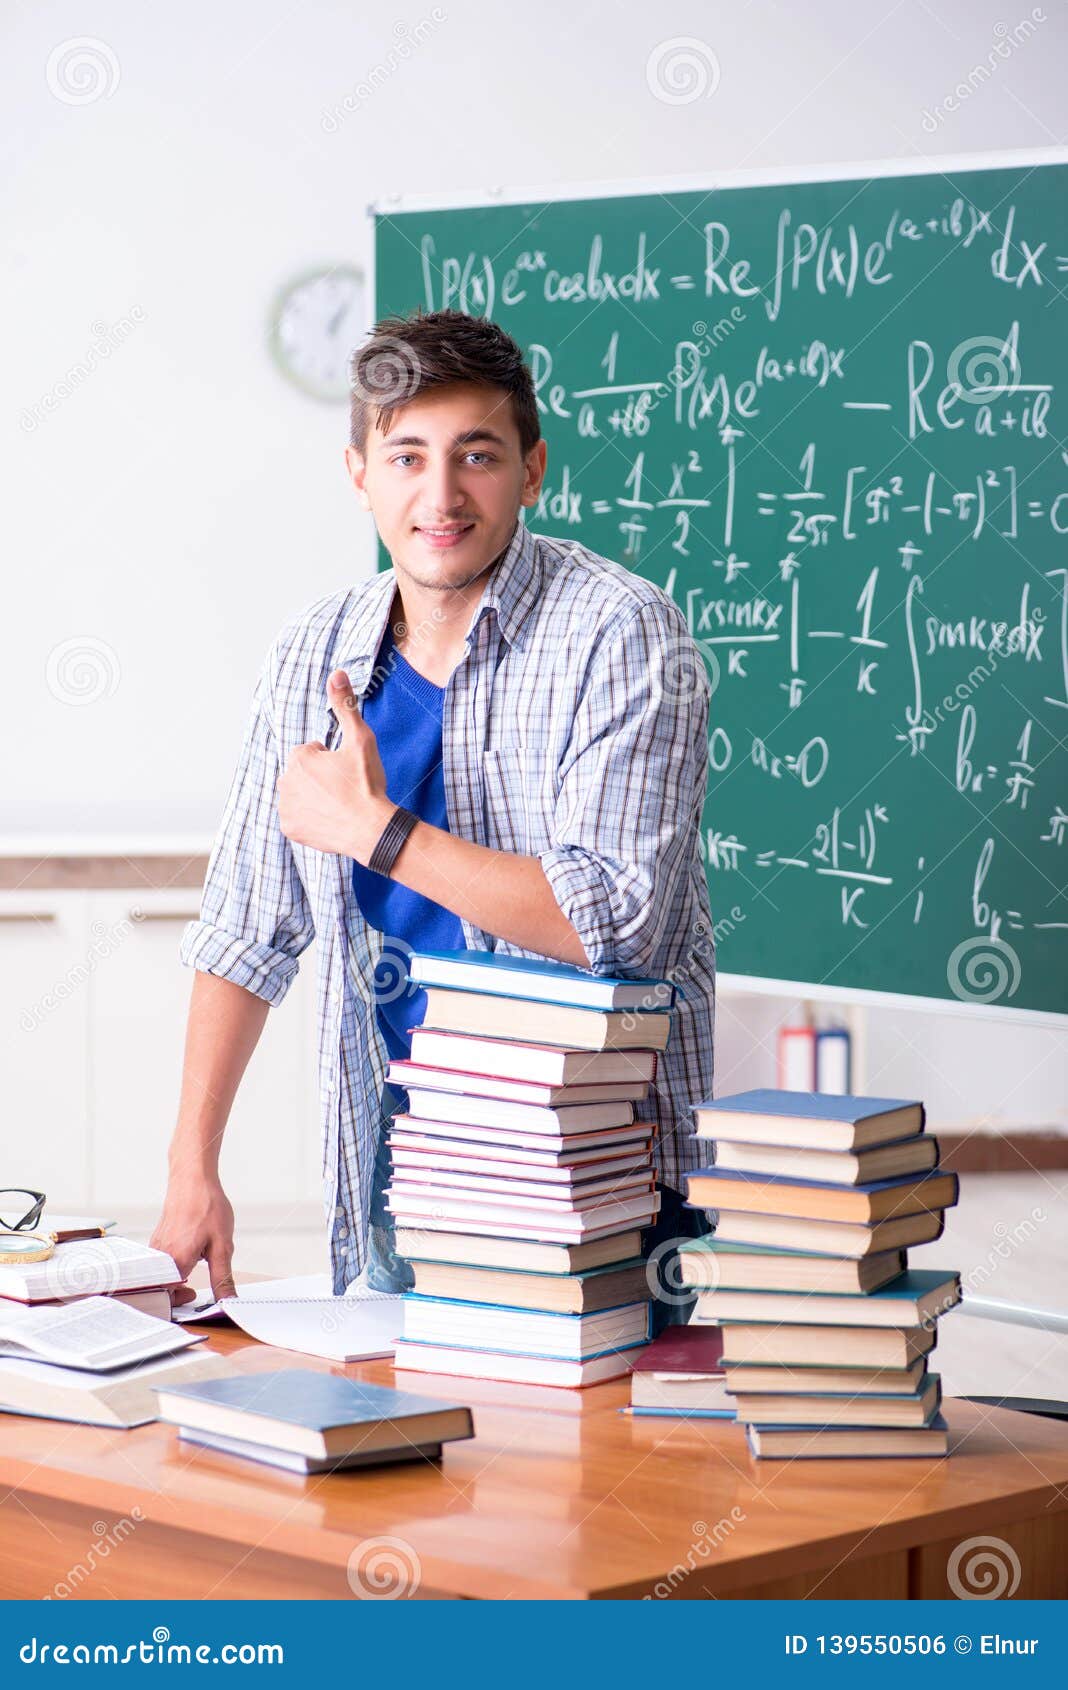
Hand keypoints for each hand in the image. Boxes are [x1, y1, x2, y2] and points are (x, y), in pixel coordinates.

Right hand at [150, 1173, 236, 1303]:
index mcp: (175, 1263)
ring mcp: (155, 1249)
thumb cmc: (207, 1207)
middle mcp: (159, 1258)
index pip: (167, 1299)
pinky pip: (159, 1263)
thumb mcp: (222, 1246)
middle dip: (176, 1295)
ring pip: (159, 1276)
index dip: (179, 1305)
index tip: (194, 1298)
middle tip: (194, 1291)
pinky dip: (171, 1267)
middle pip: (160, 1290)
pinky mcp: (156, 1241)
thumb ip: (222, 1278)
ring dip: (174, 1280)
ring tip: (194, 1268)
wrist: (192, 1178)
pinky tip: (188, 1255)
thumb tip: (228, 1302)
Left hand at [276, 669, 393, 862]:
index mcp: (299, 759)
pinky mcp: (289, 829)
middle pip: (300, 774)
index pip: (309, 753)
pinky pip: (295, 818)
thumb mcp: (360, 739)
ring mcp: (286, 807)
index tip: (344, 770)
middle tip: (343, 788)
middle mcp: (285, 782)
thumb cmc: (367, 784)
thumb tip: (336, 674)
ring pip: (297, 795)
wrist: (372, 828)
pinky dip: (308, 819)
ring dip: (311, 797)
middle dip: (317, 778)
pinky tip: (328, 819)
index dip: (328, 760)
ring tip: (337, 804)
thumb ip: (344, 705)